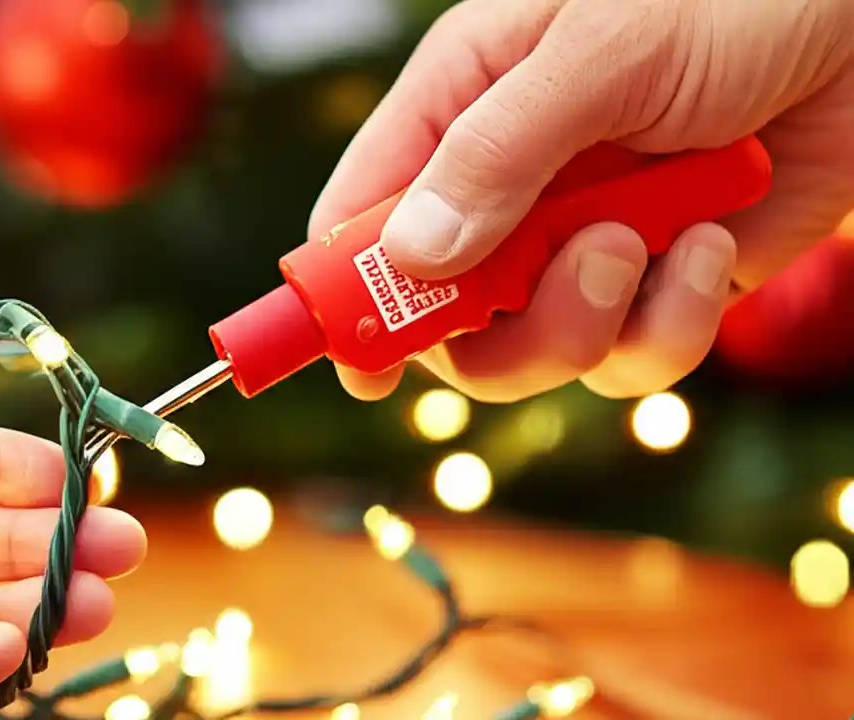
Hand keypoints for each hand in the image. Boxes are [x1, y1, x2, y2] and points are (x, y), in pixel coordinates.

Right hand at [312, 0, 853, 401]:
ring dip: (591, 321)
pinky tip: (708, 246)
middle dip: (497, 329)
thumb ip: (497, 152)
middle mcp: (504, 192)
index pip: (358, 218)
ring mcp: (576, 247)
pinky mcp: (654, 287)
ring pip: (535, 355)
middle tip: (559, 276)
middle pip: (442, 321)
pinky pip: (632, 357)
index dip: (342, 295)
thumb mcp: (600, 51)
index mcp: (459, 113)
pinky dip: (672, 322)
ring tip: (648, 242)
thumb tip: (412, 258)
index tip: (354, 363)